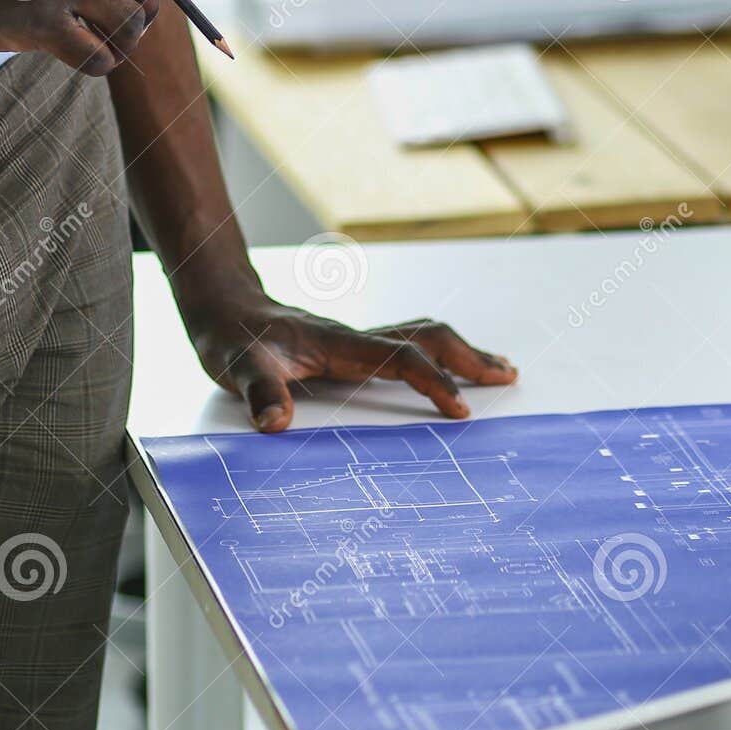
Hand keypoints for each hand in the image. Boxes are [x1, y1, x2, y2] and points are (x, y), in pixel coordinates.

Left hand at [186, 292, 517, 430]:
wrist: (222, 307)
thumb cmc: (230, 337)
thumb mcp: (236, 366)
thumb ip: (258, 392)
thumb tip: (275, 423)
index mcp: (340, 344)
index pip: (400, 358)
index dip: (433, 381)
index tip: (460, 409)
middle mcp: (357, 338)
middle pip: (428, 337)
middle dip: (470, 357)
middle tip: (508, 377)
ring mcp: (358, 341)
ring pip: (424, 336)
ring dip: (464, 351)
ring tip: (500, 368)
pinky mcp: (353, 348)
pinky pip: (410, 345)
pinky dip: (441, 353)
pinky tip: (450, 365)